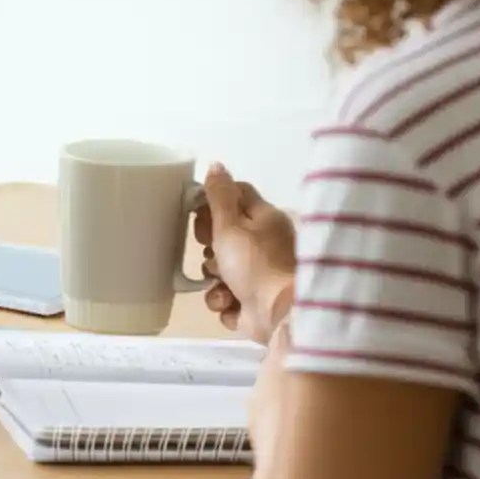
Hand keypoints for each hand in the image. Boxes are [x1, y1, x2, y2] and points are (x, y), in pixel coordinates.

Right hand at [194, 163, 296, 343]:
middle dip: (210, 249)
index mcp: (264, 218)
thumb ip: (219, 196)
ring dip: (215, 281)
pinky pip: (227, 297)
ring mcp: (260, 275)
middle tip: (213, 253)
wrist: (280, 314)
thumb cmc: (254, 264)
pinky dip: (225, 302)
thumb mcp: (231, 225)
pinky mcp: (254, 303)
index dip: (211, 205)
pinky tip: (232, 304)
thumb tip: (216, 165)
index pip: (234, 196)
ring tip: (224, 287)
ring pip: (221, 271)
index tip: (199, 218)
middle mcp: (265, 244)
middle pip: (224, 236)